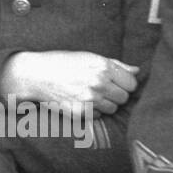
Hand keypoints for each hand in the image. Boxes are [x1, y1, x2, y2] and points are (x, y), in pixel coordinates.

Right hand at [0, 51, 137, 114]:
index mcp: (102, 66)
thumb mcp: (88, 57)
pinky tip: (82, 101)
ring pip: (113, 108)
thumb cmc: (61, 62)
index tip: (116, 82)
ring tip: (91, 94)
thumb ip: (115, 64)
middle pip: (124, 97)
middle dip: (116, 94)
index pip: (132, 83)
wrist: (35, 75)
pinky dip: (94, 111)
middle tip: (102, 89)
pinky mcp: (81, 112)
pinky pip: (99, 115)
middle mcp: (98, 83)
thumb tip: (137, 69)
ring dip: (106, 104)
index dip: (125, 83)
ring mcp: (90, 99)